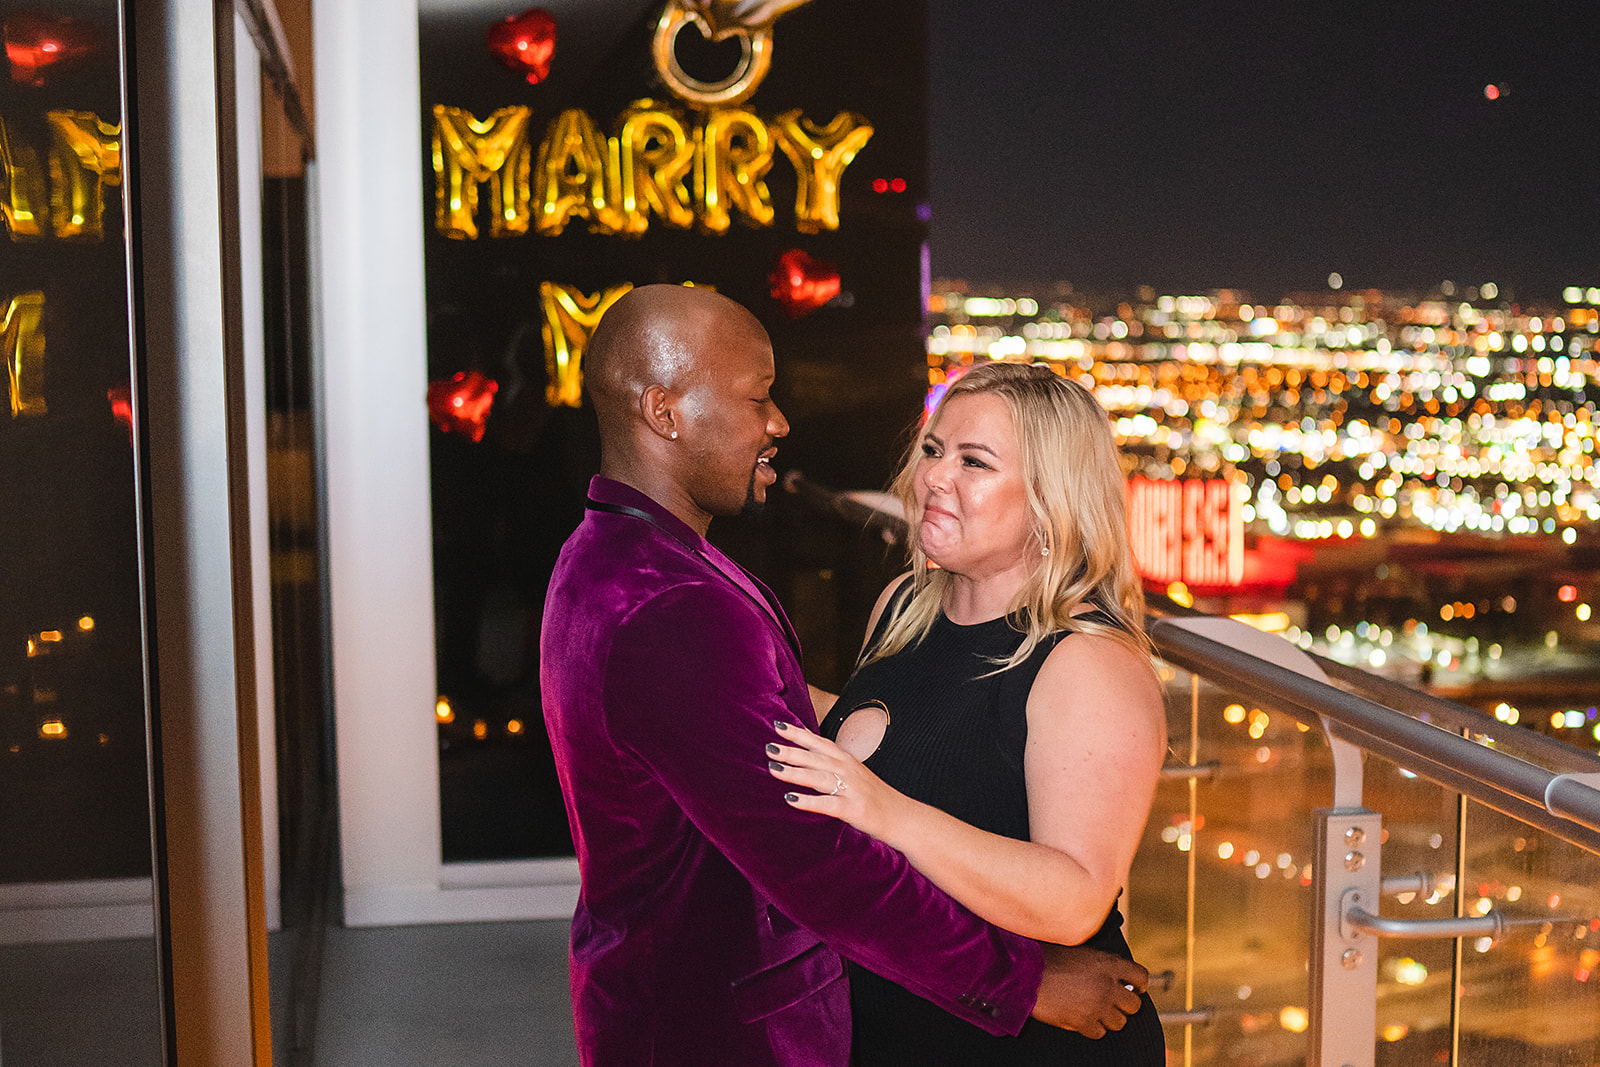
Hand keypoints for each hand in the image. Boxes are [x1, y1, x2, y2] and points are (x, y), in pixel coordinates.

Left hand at [766, 721, 901, 841]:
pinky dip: (808, 801)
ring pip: (818, 778)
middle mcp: (847, 770)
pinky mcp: (853, 809)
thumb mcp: (852, 773)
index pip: (819, 743)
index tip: (778, 725)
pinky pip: (827, 804)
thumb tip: (806, 752)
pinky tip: (790, 800)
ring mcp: (850, 789)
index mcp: (846, 760)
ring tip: (772, 769)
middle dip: (791, 751)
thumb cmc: (871, 795)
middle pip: (815, 758)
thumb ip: (831, 762)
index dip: (799, 734)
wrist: (900, 816)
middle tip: (768, 746)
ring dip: (794, 773)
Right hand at [1031, 944, 1146, 1037]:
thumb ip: (1098, 961)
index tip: (1135, 987)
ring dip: (1110, 1017)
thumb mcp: (1078, 950)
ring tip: (1097, 1011)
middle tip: (1114, 1001)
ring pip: (1120, 1022)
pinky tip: (1084, 1019)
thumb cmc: (1046, 957)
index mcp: (1107, 963)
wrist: (1026, 974)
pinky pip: (1100, 1033)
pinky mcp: (1084, 1022)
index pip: (1141, 976)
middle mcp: (1107, 985)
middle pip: (1134, 1005)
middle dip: (1125, 1004)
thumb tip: (1109, 969)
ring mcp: (1097, 1006)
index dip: (1139, 983)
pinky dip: (1093, 1028)